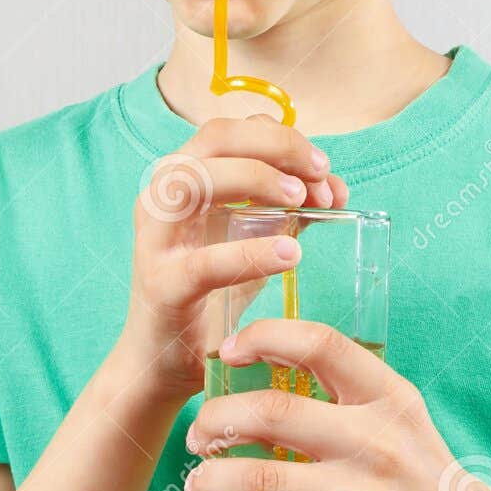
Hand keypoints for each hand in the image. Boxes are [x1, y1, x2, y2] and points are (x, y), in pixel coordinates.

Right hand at [119, 115, 348, 407]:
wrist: (164, 362)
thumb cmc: (210, 293)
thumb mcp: (252, 238)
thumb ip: (289, 209)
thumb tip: (334, 187)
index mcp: (184, 177)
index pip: (236, 129)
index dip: (285, 139)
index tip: (324, 168)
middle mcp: (162, 195)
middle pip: (216, 137)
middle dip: (277, 146)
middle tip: (319, 172)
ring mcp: (155, 238)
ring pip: (197, 180)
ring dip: (256, 178)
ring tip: (302, 200)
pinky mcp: (161, 285)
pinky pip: (204, 261)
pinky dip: (250, 253)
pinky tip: (290, 253)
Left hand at [182, 319, 490, 490]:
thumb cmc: (421, 475)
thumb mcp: (398, 416)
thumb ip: (343, 388)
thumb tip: (261, 359)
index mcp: (388, 399)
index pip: (321, 344)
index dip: (266, 336)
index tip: (229, 352)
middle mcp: (377, 444)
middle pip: (273, 413)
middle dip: (217, 421)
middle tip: (199, 438)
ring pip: (261, 483)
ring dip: (210, 483)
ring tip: (198, 488)